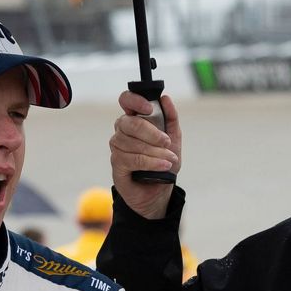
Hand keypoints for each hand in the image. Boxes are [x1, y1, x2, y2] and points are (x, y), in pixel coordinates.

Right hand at [110, 91, 180, 219]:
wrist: (159, 191)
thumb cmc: (163, 162)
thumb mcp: (174, 140)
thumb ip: (171, 119)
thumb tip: (165, 99)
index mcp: (135, 119)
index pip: (126, 100)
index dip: (135, 100)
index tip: (149, 107)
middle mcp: (122, 131)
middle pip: (129, 122)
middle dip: (152, 133)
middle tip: (166, 142)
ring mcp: (117, 147)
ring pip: (132, 143)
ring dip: (155, 152)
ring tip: (169, 159)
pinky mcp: (117, 164)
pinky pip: (132, 159)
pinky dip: (151, 162)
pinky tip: (163, 165)